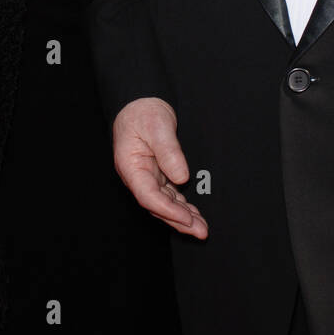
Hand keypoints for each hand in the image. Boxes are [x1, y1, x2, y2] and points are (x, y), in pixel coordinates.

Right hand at [113, 97, 207, 238]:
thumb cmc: (144, 112)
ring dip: (183, 217)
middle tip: (201, 232)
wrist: (141, 102)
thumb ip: (169, 151)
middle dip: (179, 221)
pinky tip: (194, 214)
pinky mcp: (158, 175)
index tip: (187, 218)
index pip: (148, 196)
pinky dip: (182, 206)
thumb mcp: (157, 126)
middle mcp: (138, 176)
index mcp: (131, 166)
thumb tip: (181, 177)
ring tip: (202, 228)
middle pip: (158, 205)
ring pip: (165, 203)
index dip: (168, 210)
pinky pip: (170, 195)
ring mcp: (148, 177)